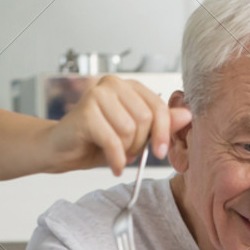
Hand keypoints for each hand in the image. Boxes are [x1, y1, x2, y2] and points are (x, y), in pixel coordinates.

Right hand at [42, 76, 192, 175]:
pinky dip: (116, 159)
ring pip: (129, 130)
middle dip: (139, 143)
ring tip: (115, 153)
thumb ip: (160, 123)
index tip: (161, 151)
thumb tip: (187, 115)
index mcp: (128, 86)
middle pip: (145, 119)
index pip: (158, 106)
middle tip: (127, 151)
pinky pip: (113, 141)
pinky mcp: (85, 112)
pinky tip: (114, 165)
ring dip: (125, 150)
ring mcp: (97, 95)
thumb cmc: (98, 141)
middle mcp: (113, 84)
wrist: (62, 149)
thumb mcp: (136, 135)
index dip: (164, 132)